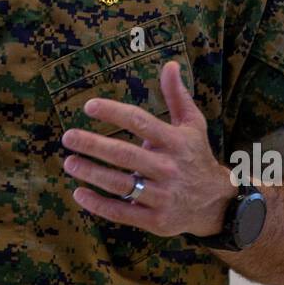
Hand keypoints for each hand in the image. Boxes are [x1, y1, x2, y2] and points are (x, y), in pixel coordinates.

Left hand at [61, 60, 237, 238]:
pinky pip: (122, 212)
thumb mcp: (193, 125)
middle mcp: (168, 168)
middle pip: (125, 155)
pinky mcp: (155, 220)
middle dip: (94, 145)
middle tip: (68, 137)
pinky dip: (99, 204)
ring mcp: (162, 196)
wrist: (215, 203)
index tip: (89, 106)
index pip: (140, 122)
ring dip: (92, 173)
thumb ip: (177, 95)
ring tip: (70, 162)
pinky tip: (79, 193)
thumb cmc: (195, 156)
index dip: (114, 113)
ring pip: (121, 184)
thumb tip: (170, 64)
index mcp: (175, 142)